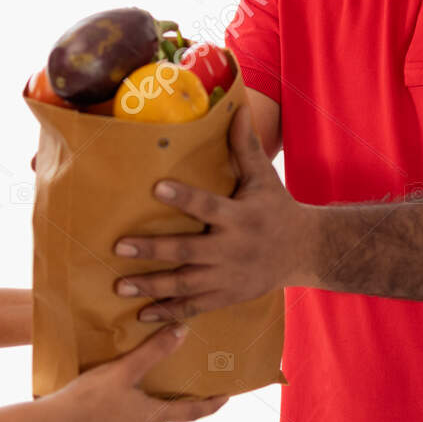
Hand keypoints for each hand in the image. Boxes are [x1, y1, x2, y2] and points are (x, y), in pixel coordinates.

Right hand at [46, 324, 226, 421]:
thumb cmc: (91, 395)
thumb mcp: (125, 369)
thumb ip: (154, 351)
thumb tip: (182, 332)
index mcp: (152, 417)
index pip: (191, 412)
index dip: (210, 405)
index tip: (226, 397)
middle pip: (164, 415)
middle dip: (172, 401)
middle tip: (179, 385)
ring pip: (141, 421)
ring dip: (145, 406)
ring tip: (141, 388)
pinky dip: (120, 412)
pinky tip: (108, 400)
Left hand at [112, 107, 313, 321]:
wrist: (303, 251)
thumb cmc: (276, 208)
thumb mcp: (264, 178)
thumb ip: (246, 147)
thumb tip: (236, 109)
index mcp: (239, 217)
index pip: (207, 206)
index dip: (183, 197)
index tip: (156, 187)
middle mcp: (232, 249)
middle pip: (187, 251)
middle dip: (152, 249)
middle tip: (119, 246)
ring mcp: (229, 277)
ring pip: (186, 284)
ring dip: (152, 285)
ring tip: (120, 284)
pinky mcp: (227, 296)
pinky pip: (195, 307)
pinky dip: (170, 311)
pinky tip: (142, 312)